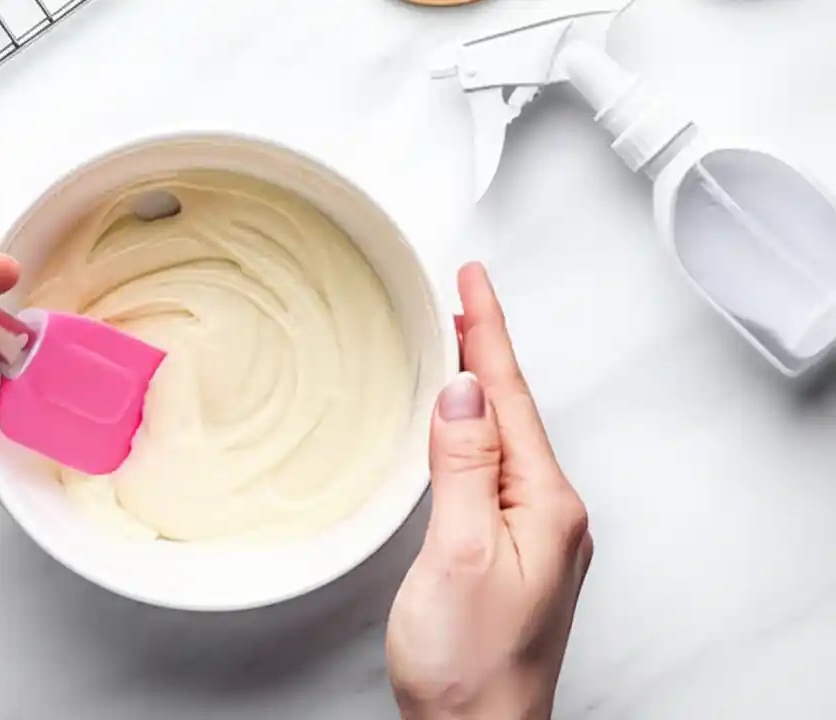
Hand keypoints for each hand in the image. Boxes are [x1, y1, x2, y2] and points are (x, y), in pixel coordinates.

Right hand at [386, 263, 591, 719]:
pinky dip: (477, 433)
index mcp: (543, 504)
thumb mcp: (459, 553)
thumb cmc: (469, 665)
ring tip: (461, 344)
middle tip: (463, 296)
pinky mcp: (512, 552)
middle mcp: (549, 514)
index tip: (472, 279)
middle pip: (514, 410)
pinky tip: (463, 427)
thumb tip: (464, 390)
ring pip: (505, 438)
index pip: (511, 397)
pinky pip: (496, 469)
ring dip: (484, 387)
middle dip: (487, 348)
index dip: (487, 332)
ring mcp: (534, 535)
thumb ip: (464, 465)